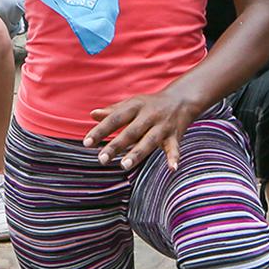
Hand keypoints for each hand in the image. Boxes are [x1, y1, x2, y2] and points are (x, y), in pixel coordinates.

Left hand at [85, 87, 201, 170]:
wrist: (182, 99)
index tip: (86, 143)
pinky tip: (172, 169)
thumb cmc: (150, 105)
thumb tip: (92, 114)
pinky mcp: (175, 135)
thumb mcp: (131, 104)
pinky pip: (174, 148)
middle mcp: (149, 115)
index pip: (115, 118)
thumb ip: (113, 111)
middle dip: (116, 145)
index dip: (100, 130)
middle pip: (131, 131)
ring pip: (149, 140)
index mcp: (135, 106)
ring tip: (125, 165)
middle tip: (102, 159)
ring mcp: (163, 126)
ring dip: (138, 153)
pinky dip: (174, 158)